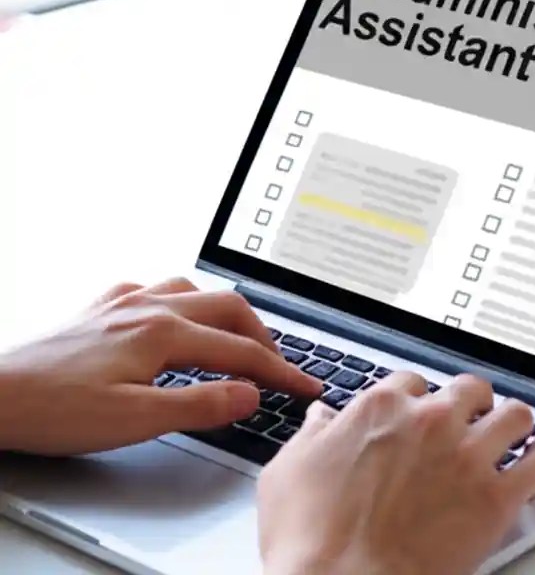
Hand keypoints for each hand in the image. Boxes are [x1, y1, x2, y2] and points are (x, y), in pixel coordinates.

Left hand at [0, 278, 320, 454]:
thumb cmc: (52, 409)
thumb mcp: (137, 419)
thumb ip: (201, 404)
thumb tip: (250, 394)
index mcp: (163, 333)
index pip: (241, 351)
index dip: (281, 372)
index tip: (306, 385)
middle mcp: (147, 308)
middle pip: (229, 308)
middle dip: (263, 337)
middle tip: (280, 365)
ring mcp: (121, 303)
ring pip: (194, 291)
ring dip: (226, 313)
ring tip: (237, 339)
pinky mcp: (98, 310)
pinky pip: (154, 290)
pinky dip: (180, 302)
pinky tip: (173, 317)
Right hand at [257, 372, 534, 574]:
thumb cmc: (311, 541)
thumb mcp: (288, 473)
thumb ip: (312, 436)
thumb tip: (321, 419)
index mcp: (381, 408)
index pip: (413, 381)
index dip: (419, 397)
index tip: (421, 409)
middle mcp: (431, 422)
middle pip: (469, 390)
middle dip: (471, 402)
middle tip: (471, 418)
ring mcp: (468, 456)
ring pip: (514, 415)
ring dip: (515, 421)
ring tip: (517, 429)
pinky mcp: (495, 497)